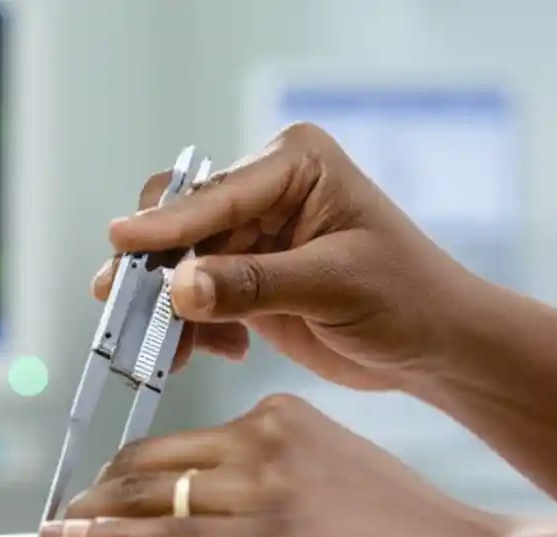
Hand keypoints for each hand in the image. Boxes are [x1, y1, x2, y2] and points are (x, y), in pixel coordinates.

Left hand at [38, 394, 512, 536]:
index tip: (108, 490)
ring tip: (57, 535)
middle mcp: (264, 438)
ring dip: (91, 519)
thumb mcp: (343, 478)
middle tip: (68, 515)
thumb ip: (285, 478)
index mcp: (284, 417)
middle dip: (101, 491)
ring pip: (146, 498)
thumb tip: (234, 506)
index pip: (184, 441)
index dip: (136, 469)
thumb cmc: (422, 536)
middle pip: (151, 462)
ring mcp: (260, 489)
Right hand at [93, 123, 484, 389]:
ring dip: (168, 309)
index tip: (120, 243)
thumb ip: (254, 285)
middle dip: (153, 267)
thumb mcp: (333, 285)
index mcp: (294, 164)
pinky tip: (213, 352)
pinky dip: (191, 329)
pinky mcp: (244, 279)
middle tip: (120, 303)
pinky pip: (194, 299)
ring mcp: (251, 236)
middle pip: (181, 223)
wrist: (436, 346)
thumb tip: (179, 288)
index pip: (215, 194)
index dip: (166, 224)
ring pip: (178, 266)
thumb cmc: (407, 298)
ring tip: (166, 351)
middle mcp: (265, 191)